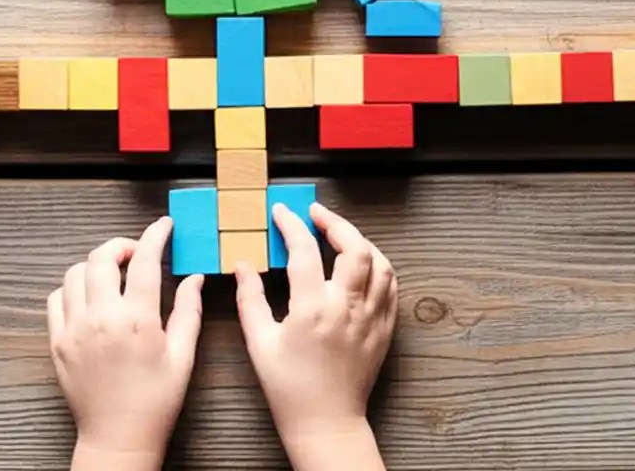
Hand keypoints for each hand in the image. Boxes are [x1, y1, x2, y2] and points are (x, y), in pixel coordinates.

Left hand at [46, 218, 204, 470]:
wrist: (118, 436)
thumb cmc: (155, 401)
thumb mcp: (183, 356)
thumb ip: (188, 312)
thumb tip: (195, 279)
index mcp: (137, 321)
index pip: (144, 260)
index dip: (155, 235)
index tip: (163, 227)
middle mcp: (101, 319)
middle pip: (101, 257)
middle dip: (121, 245)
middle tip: (136, 252)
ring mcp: (74, 329)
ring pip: (75, 273)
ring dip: (95, 264)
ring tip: (112, 274)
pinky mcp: (57, 342)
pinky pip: (56, 298)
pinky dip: (71, 287)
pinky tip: (88, 296)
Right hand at [235, 203, 396, 470]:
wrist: (325, 421)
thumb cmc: (288, 386)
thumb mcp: (259, 342)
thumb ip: (250, 299)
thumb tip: (242, 266)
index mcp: (312, 310)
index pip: (304, 251)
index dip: (291, 225)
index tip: (281, 212)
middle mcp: (346, 308)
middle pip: (353, 247)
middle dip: (335, 222)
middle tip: (316, 214)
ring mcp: (371, 318)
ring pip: (380, 263)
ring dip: (361, 241)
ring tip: (341, 235)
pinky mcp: (384, 329)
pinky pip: (391, 287)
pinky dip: (379, 266)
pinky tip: (364, 263)